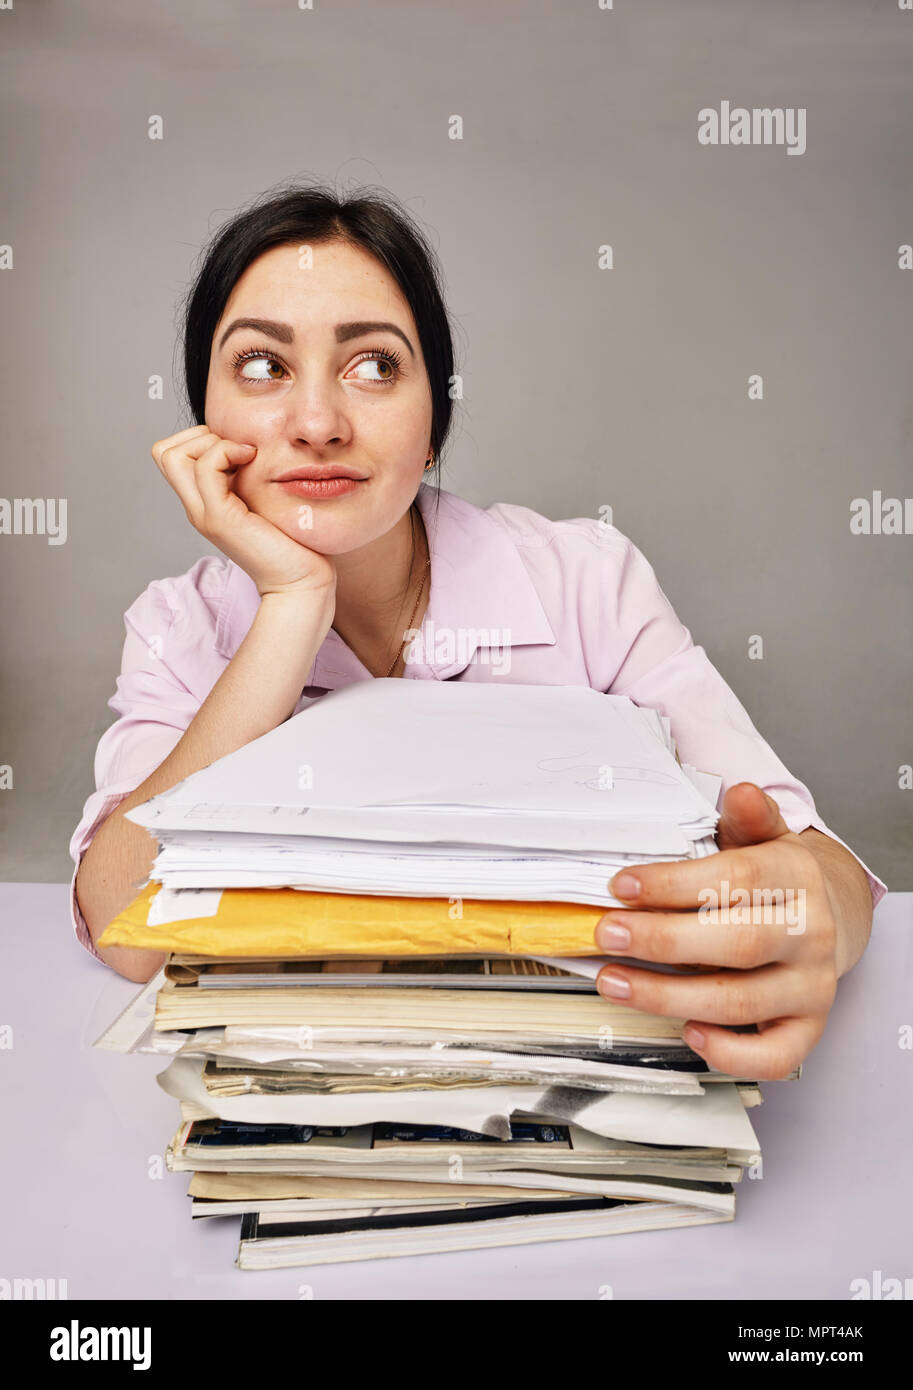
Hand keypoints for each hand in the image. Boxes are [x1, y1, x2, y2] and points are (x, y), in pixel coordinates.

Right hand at [151, 425, 336, 599]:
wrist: (301, 582)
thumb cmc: (293, 542)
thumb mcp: (263, 501)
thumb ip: (249, 479)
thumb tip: (250, 444)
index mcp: (204, 503)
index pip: (170, 455)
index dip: (198, 439)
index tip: (237, 450)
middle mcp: (197, 508)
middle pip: (164, 452)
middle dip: (199, 435)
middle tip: (238, 450)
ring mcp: (204, 514)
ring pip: (174, 456)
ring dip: (212, 442)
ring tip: (246, 454)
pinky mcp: (220, 519)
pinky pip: (205, 468)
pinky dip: (226, 452)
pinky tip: (252, 459)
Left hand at [593, 782, 839, 1079]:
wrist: (832, 918)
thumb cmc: (778, 880)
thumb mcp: (764, 838)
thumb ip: (749, 818)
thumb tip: (740, 792)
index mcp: (796, 880)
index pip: (736, 880)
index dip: (674, 884)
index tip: (621, 886)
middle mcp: (810, 935)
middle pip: (737, 942)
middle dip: (663, 941)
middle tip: (608, 934)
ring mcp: (810, 986)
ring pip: (740, 1001)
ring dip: (668, 995)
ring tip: (614, 981)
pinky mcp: (807, 1028)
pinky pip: (774, 1056)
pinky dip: (729, 1052)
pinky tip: (686, 1031)